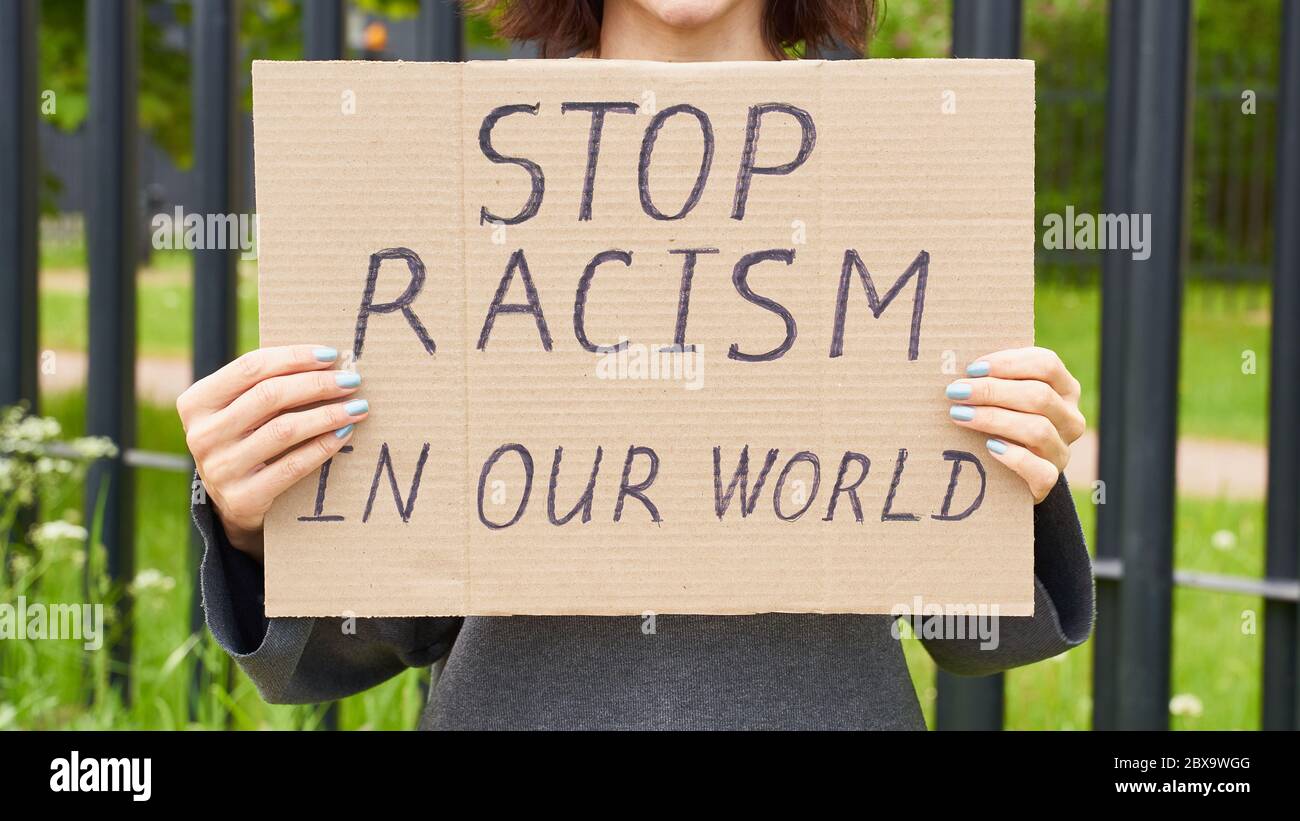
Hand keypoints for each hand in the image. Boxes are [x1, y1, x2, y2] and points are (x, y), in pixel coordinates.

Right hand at [176, 345, 369, 559]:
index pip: (250, 368)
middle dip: (317, 384)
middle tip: (351, 380)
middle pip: (269, 396)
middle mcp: (202, 435)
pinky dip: (323, 446)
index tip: (331, 355)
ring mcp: (220, 469)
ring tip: (357, 407)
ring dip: (327, 414)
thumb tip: (325, 360)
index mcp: (196, 402)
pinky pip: (293, 466)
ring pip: (284, 430)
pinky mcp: (243, 498)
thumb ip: (266, 385)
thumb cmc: (246, 440)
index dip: (294, 357)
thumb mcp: (241, 411)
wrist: (233, 502)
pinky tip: (344, 433)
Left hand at [944, 346, 1085, 502]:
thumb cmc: (999, 423)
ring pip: (1037, 429)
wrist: (1004, 474)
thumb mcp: (1003, 399)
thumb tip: (960, 365)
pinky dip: (1013, 457)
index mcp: (1064, 389)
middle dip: (992, 391)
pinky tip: (989, 446)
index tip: (973, 368)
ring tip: (959, 414)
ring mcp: (1062, 451)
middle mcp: (1070, 418)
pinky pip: (1038, 469)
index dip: (1009, 363)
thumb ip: (994, 380)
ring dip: (993, 419)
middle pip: (1038, 395)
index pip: (1046, 364)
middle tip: (956, 391)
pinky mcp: (1049, 479)